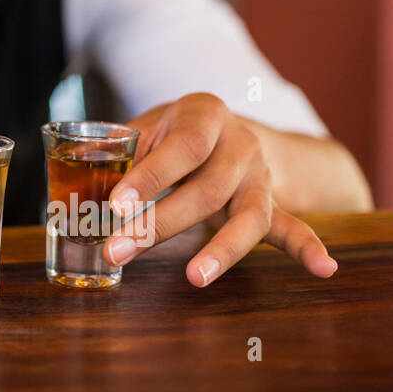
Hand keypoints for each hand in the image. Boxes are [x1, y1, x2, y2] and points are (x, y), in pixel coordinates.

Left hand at [105, 93, 338, 285]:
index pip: (181, 147)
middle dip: (159, 224)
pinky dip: (308, 248)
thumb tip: (68, 174)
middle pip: (206, 189)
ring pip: (248, 215)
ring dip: (220, 251)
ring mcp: (261, 176)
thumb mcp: (145, 127)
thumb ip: (114, 150)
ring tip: (194, 278)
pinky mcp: (275, 204)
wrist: (228, 130)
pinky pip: (293, 226)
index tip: (116, 205)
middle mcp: (239, 143)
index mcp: (203, 114)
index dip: (150, 177)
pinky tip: (324, 268)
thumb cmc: (170, 133)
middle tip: (118, 251)